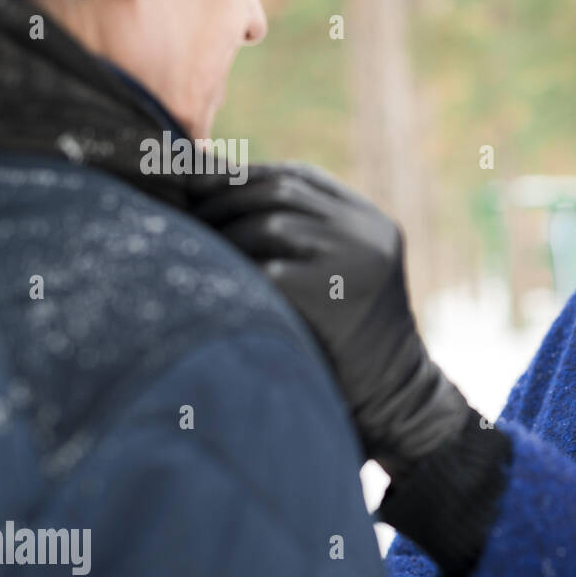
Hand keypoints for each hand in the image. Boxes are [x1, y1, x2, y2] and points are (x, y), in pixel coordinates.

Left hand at [187, 161, 469, 476]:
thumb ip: (302, 234)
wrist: (394, 400)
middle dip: (224, 200)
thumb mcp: (340, 273)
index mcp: (370, 222)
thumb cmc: (347, 341)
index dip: (242, 175)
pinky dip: (235, 274)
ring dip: (224, 237)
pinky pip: (265, 269)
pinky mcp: (330, 293)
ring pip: (269, 224)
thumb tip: (214, 185)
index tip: (193, 184)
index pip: (298, 178)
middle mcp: (367, 234)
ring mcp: (354, 260)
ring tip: (194, 255)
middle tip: (181, 217)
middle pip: (281, 192)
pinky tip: (215, 289)